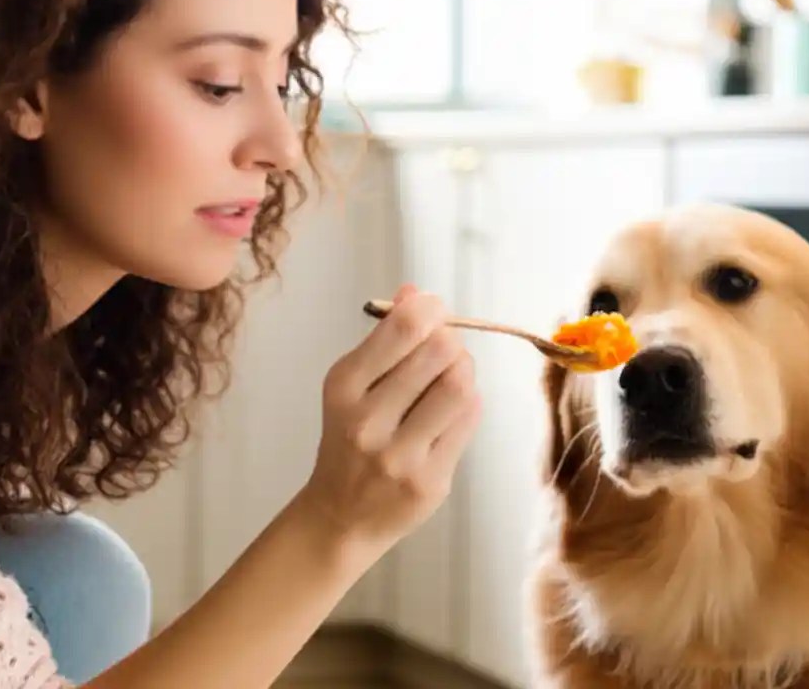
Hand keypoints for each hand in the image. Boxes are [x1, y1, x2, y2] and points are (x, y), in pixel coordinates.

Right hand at [296, 285, 481, 557]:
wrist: (340, 517)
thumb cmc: (350, 439)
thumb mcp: (353, 386)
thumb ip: (385, 339)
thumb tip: (416, 292)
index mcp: (343, 387)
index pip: (403, 328)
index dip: (431, 309)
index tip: (433, 310)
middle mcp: (367, 421)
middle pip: (439, 353)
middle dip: (450, 342)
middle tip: (444, 351)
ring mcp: (399, 456)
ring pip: (460, 386)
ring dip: (463, 372)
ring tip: (450, 380)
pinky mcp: (429, 481)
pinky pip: (468, 422)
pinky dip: (468, 405)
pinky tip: (451, 412)